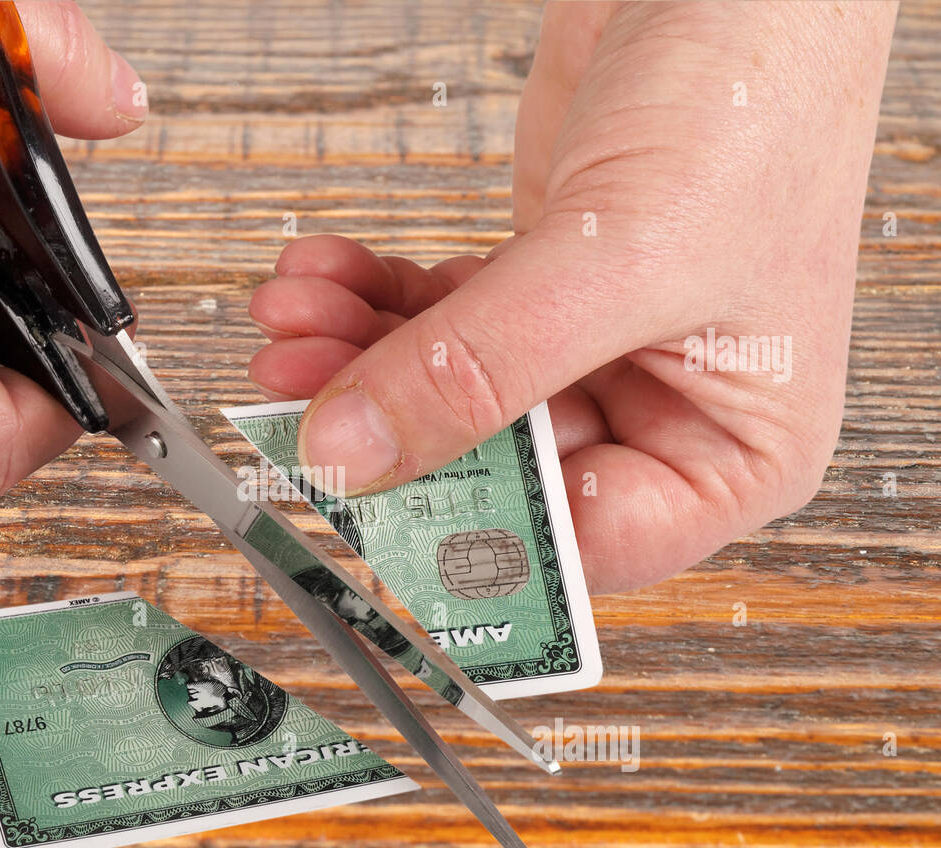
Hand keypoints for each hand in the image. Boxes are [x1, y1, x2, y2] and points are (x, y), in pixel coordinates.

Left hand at [246, 0, 896, 592]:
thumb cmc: (759, 98)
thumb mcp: (620, 259)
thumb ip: (480, 371)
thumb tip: (355, 454)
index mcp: (731, 453)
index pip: (576, 545)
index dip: (462, 528)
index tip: (365, 495)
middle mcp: (661, 414)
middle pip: (490, 470)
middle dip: (385, 428)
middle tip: (293, 399)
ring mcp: (591, 352)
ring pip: (446, 395)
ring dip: (357, 361)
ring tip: (292, 327)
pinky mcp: (538, 292)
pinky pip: (437, 324)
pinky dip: (373, 303)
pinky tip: (321, 283)